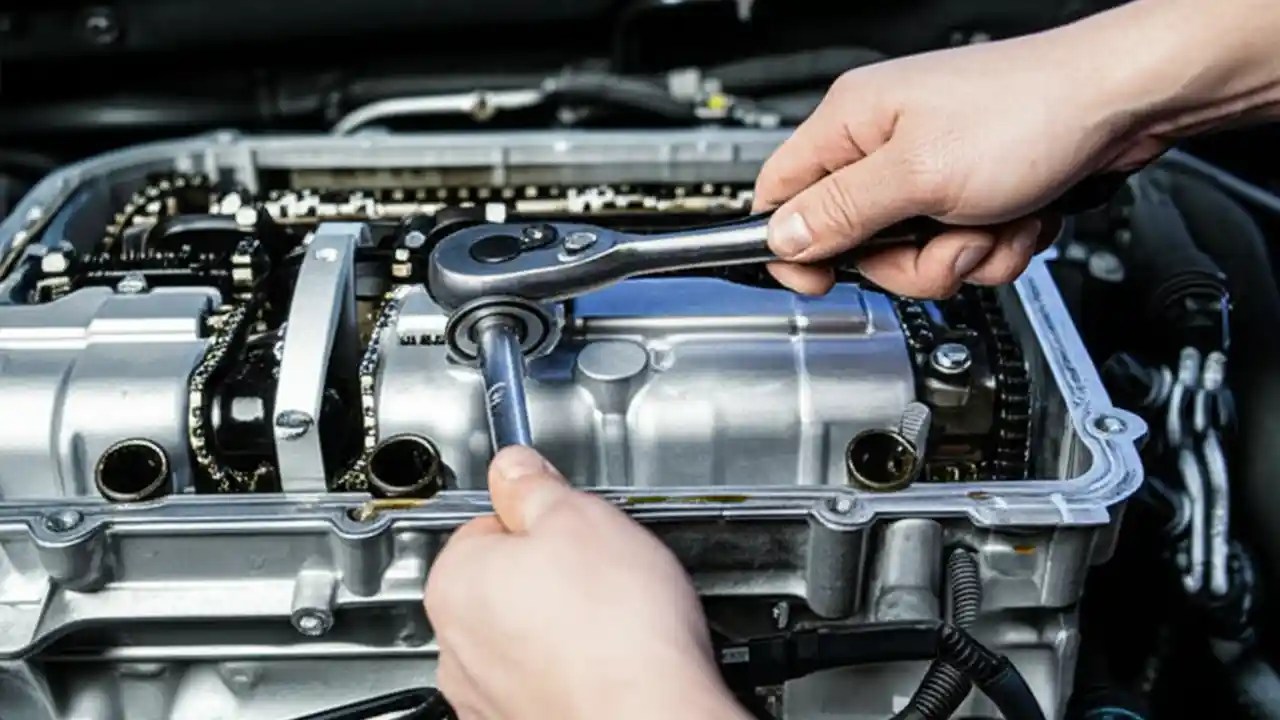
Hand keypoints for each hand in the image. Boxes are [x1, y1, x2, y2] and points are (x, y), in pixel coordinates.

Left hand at [424, 446, 748, 719]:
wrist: (649, 718)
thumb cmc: (618, 633)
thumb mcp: (579, 518)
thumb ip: (536, 487)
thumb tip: (515, 467)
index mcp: (457, 580)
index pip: (487, 523)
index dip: (540, 518)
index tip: (571, 522)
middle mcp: (456, 645)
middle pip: (501, 582)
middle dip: (550, 572)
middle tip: (601, 569)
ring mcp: (484, 695)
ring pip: (521, 636)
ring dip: (559, 624)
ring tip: (612, 620)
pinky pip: (540, 679)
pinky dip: (569, 670)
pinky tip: (608, 662)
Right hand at [754, 26, 1170, 297]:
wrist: (1125, 104)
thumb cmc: (1031, 112)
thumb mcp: (918, 175)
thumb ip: (841, 212)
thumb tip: (782, 238)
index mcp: (852, 122)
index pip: (782, 193)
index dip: (792, 245)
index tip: (817, 280)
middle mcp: (885, 143)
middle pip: (857, 241)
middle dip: (910, 259)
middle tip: (946, 240)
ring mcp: (931, 167)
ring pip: (915, 253)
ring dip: (962, 255)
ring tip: (995, 221)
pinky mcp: (973, 187)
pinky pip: (961, 247)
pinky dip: (996, 246)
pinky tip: (1019, 216)